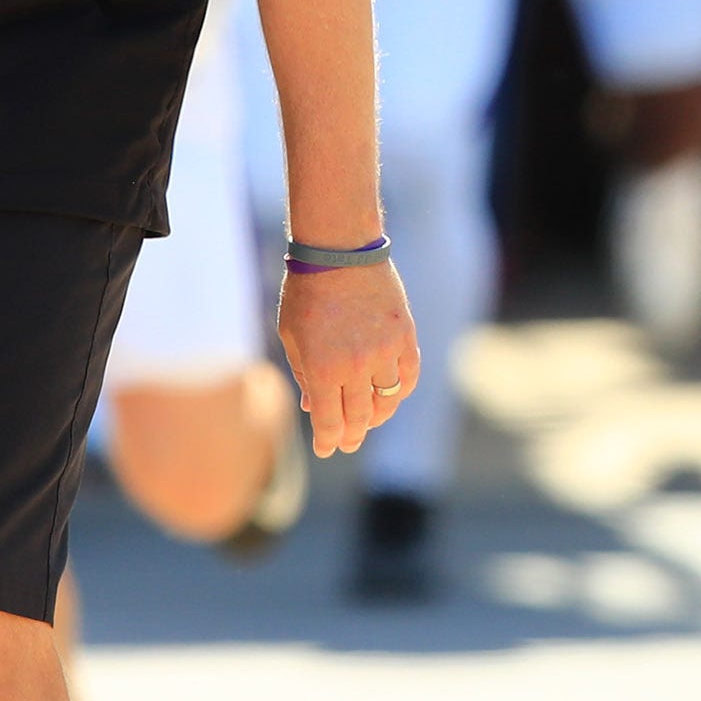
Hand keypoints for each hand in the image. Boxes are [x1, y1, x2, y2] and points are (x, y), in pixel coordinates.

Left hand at [277, 262, 418, 457]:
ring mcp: (385, 352)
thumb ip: (304, 374)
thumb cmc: (306, 290)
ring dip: (376, 418)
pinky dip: (400, 391)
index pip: (329, 422)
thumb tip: (313, 407)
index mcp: (323, 369)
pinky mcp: (405, 337)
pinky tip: (389, 397)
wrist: (339, 250)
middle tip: (347, 443)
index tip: (327, 450)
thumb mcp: (292, 334)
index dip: (328, 441)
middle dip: (351, 435)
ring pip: (387, 402)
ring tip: (367, 423)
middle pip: (359, 417)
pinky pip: (408, 376)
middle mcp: (357, 367)